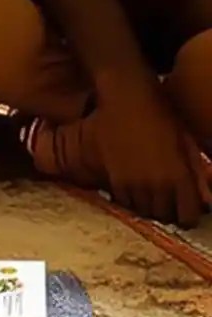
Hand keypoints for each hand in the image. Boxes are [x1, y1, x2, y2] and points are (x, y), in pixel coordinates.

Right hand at [97, 93, 210, 227]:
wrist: (126, 101)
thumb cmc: (162, 116)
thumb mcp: (187, 143)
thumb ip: (195, 172)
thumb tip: (205, 198)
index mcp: (179, 176)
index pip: (187, 215)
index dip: (188, 215)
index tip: (186, 209)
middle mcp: (156, 185)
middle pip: (163, 215)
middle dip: (167, 212)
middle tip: (167, 201)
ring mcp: (133, 182)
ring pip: (142, 210)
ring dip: (147, 206)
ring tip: (149, 194)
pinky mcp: (113, 177)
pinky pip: (123, 200)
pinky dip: (129, 198)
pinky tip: (133, 187)